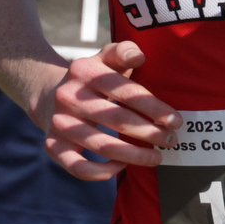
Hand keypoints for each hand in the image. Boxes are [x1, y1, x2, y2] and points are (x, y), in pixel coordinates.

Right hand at [39, 41, 180, 181]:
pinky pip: (79, 167)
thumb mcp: (105, 58)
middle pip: (116, 119)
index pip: (124, 90)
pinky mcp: (53, 145)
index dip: (153, 107)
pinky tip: (123, 166)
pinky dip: (103, 172)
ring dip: (134, 155)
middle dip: (149, 132)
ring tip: (156, 157)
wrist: (49, 94)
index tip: (175, 121)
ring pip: (102, 145)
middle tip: (170, 141)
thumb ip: (123, 51)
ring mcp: (59, 123)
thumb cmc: (93, 77)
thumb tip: (138, 56)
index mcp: (84, 70)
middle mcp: (68, 96)